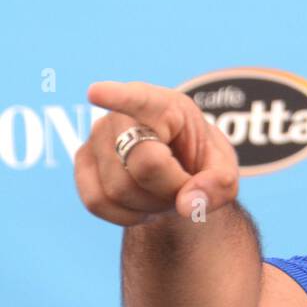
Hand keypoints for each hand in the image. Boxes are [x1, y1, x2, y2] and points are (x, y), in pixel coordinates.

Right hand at [75, 80, 239, 225]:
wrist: (178, 173)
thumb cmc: (201, 163)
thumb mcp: (225, 172)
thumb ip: (219, 185)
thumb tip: (188, 205)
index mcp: (164, 106)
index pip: (139, 100)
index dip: (117, 97)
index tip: (96, 92)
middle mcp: (123, 116)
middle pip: (144, 165)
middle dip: (170, 188)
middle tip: (183, 185)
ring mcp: (96, 137)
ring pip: (118, 189)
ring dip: (149, 204)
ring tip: (163, 191)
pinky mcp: (82, 163)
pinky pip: (97, 202)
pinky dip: (125, 214)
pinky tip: (142, 205)